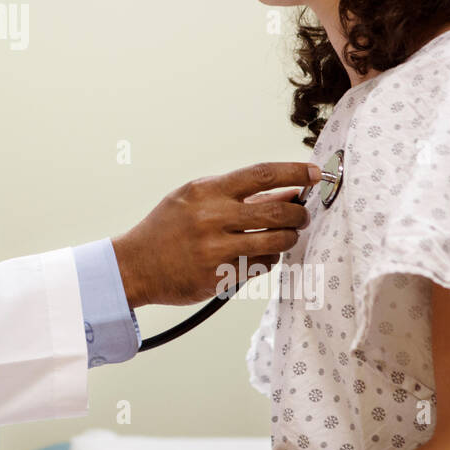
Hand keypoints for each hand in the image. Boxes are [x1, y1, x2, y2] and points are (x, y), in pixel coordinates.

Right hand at [111, 162, 319, 307]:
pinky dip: (268, 259)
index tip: (315, 174)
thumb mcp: (194, 200)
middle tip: (301, 215)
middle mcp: (211, 218)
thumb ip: (237, 195)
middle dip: (298, 214)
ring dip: (288, 239)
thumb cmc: (167, 228)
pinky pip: (261, 266)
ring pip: (275, 242)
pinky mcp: (219, 276)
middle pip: (277, 212)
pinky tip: (259, 255)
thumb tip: (284, 192)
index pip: (261, 174)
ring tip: (284, 236)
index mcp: (206, 191)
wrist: (134, 265)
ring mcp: (215, 249)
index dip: (294, 172)